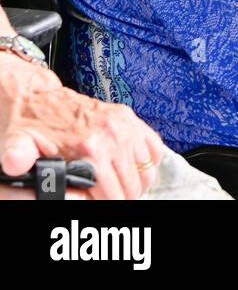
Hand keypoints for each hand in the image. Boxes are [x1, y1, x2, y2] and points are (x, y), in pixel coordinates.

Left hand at [0, 54, 164, 199]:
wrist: (36, 98)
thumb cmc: (29, 128)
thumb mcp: (17, 144)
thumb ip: (17, 156)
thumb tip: (15, 162)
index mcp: (89, 148)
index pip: (113, 196)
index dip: (105, 207)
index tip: (96, 205)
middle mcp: (113, 136)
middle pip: (132, 187)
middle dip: (121, 198)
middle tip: (106, 199)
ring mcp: (126, 125)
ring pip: (147, 172)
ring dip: (135, 184)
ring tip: (117, 188)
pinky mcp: (130, 117)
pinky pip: (154, 149)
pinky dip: (147, 164)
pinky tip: (130, 169)